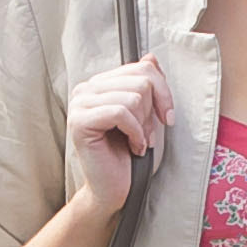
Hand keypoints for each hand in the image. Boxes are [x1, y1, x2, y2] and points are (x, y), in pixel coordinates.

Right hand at [61, 50, 171, 215]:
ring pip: (132, 97)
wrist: (113, 189)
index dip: (162, 92)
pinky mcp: (79, 122)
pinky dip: (135, 132)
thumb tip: (150, 57)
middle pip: (140, 80)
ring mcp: (79, 104)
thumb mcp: (145, 115)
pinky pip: (120, 113)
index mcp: (99, 84)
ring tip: (138, 142)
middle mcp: (85, 89)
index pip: (141, 67)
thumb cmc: (128, 154)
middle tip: (146, 134)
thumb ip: (145, 85)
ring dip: (143, 125)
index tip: (167, 117)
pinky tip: (133, 147)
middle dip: (151, 111)